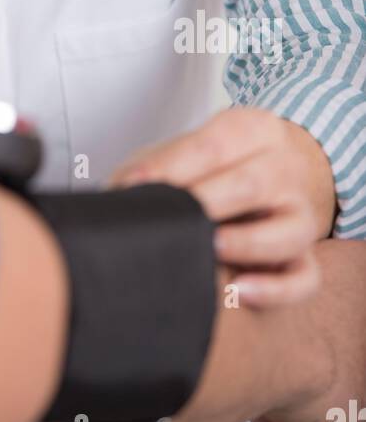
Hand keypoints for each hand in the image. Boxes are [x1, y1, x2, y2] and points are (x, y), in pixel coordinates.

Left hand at [108, 107, 335, 306]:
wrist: (275, 173)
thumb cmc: (215, 165)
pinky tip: (239, 292)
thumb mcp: (185, 149)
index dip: (171, 165)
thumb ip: (152, 167)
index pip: (213, 145)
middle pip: (252, 184)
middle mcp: (284, 169)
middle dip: (206, 203)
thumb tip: (114, 196)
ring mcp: (301, 215)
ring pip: (289, 233)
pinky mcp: (306, 257)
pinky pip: (305, 279)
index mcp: (254, 130)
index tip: (134, 186)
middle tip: (171, 220)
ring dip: (246, 244)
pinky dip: (275, 289)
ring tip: (209, 249)